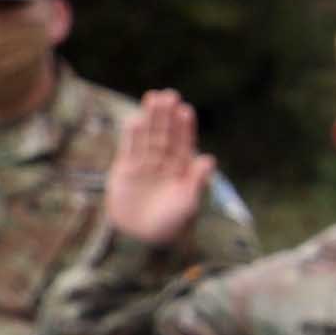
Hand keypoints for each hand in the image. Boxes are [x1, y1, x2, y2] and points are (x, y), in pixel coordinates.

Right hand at [100, 91, 216, 248]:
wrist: (140, 239)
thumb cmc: (171, 224)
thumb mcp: (187, 203)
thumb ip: (197, 181)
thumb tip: (209, 159)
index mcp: (181, 170)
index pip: (183, 144)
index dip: (184, 127)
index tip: (185, 109)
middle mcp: (163, 164)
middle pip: (165, 135)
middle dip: (166, 116)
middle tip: (168, 95)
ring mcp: (144, 166)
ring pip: (147, 138)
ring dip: (149, 119)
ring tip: (152, 98)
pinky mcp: (125, 172)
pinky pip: (129, 150)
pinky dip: (131, 136)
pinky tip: (134, 120)